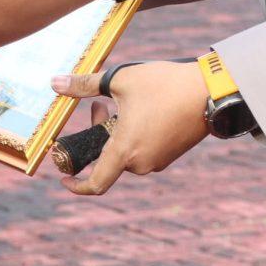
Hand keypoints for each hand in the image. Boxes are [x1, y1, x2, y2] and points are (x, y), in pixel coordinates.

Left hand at [49, 60, 208, 195]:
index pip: (95, 183)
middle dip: (96, 133)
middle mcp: (142, 162)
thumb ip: (84, 85)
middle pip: (108, 158)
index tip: (64, 177)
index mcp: (125, 150)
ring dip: (115, 130)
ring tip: (118, 99)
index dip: (76, 185)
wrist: (212, 90)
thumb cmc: (164, 85)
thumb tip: (54, 83)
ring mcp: (159, 159)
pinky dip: (133, 134)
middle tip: (95, 106)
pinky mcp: (171, 153)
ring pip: (126, 151)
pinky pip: (143, 149)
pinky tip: (138, 107)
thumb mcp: (119, 80)